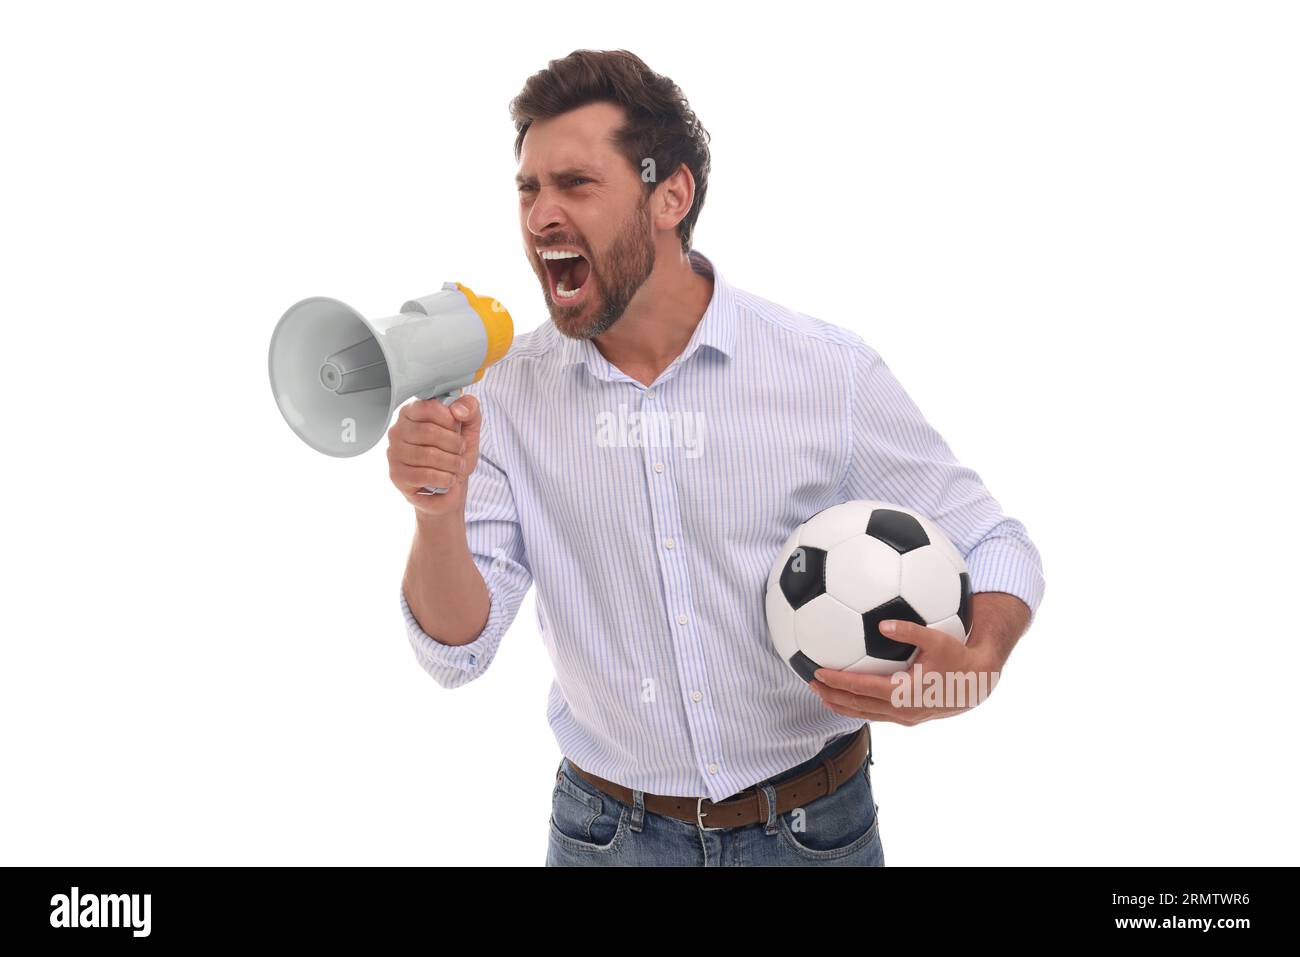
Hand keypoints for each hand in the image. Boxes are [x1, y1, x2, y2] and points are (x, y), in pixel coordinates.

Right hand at [386, 394, 480, 516]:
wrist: (451, 486)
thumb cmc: (455, 454)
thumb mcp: (469, 428)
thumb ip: (470, 409)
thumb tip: (458, 409)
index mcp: (412, 413)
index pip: (428, 407)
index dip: (449, 419)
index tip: (456, 428)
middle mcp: (398, 431)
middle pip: (429, 431)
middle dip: (454, 444)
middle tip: (460, 451)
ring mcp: (394, 453)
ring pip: (428, 454)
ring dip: (452, 463)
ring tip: (457, 466)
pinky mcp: (397, 475)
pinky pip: (424, 475)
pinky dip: (444, 478)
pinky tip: (448, 478)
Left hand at [808, 619, 1000, 726]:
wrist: (978, 684)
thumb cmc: (958, 657)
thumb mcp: (938, 640)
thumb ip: (910, 631)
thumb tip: (883, 625)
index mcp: (906, 693)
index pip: (863, 688)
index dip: (839, 681)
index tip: (818, 672)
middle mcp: (902, 710)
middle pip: (857, 705)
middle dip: (832, 695)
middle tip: (810, 682)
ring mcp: (905, 718)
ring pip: (865, 714)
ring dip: (841, 704)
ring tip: (821, 693)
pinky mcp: (908, 719)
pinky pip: (876, 714)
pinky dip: (857, 707)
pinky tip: (846, 697)